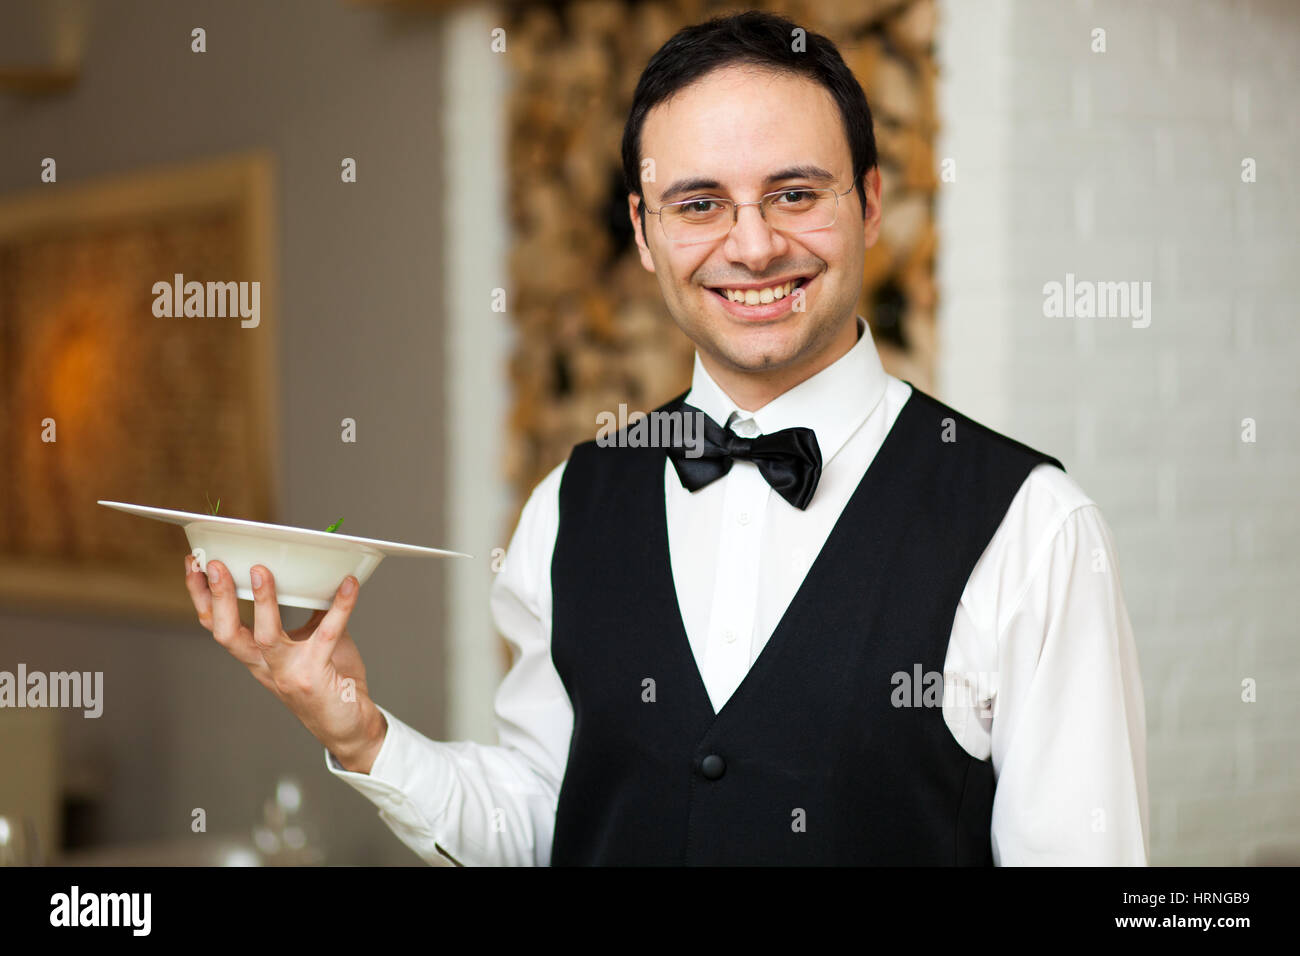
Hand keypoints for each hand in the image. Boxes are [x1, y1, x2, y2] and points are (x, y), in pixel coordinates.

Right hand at [183, 554, 386, 772]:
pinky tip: (349, 585)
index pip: (217, 626)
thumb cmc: (330, 683)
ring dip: (262, 602)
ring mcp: (288, 673)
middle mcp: (266, 667)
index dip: (201, 598)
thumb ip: (310, 616)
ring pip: (265, 636)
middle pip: (227, 632)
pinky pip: (327, 634)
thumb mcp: (310, 646)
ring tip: (261, 570)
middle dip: (217, 598)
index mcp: (258, 658)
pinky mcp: (316, 675)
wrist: (350, 727)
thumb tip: (317, 577)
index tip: (194, 565)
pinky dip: (340, 606)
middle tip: (214, 566)